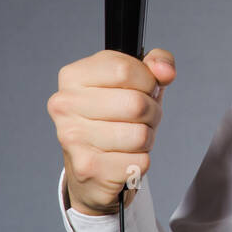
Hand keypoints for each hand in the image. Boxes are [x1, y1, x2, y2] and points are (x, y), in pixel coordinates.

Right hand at [48, 48, 176, 215]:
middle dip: (152, 112)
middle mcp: (65, 105)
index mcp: (73, 76)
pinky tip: (123, 157)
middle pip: (136, 103)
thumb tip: (166, 71)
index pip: (124, 69)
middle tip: (141, 117)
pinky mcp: (87, 168)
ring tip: (131, 137)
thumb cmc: (116, 117)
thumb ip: (156, 63)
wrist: (93, 166)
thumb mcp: (137, 81)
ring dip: (147, 137)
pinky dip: (141, 160)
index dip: (147, 80)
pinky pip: (139, 161)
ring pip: (140, 134)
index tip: (143, 88)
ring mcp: (72, 138)